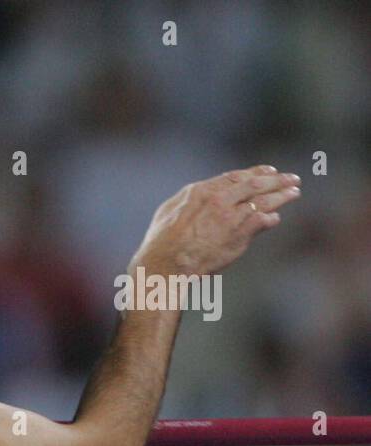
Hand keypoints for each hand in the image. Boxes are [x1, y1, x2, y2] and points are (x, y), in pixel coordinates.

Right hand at [130, 166, 300, 275]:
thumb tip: (201, 195)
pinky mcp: (239, 233)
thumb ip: (188, 201)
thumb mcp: (168, 212)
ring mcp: (231, 215)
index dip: (255, 173)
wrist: (166, 264)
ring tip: (294, 192)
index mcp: (201, 191)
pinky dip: (271, 219)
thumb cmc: (161, 243)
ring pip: (264, 200)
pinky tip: (276, 219)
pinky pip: (263, 221)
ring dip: (282, 195)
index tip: (268, 171)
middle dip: (276, 180)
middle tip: (291, 178)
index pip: (235, 177)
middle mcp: (219, 199)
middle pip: (255, 184)